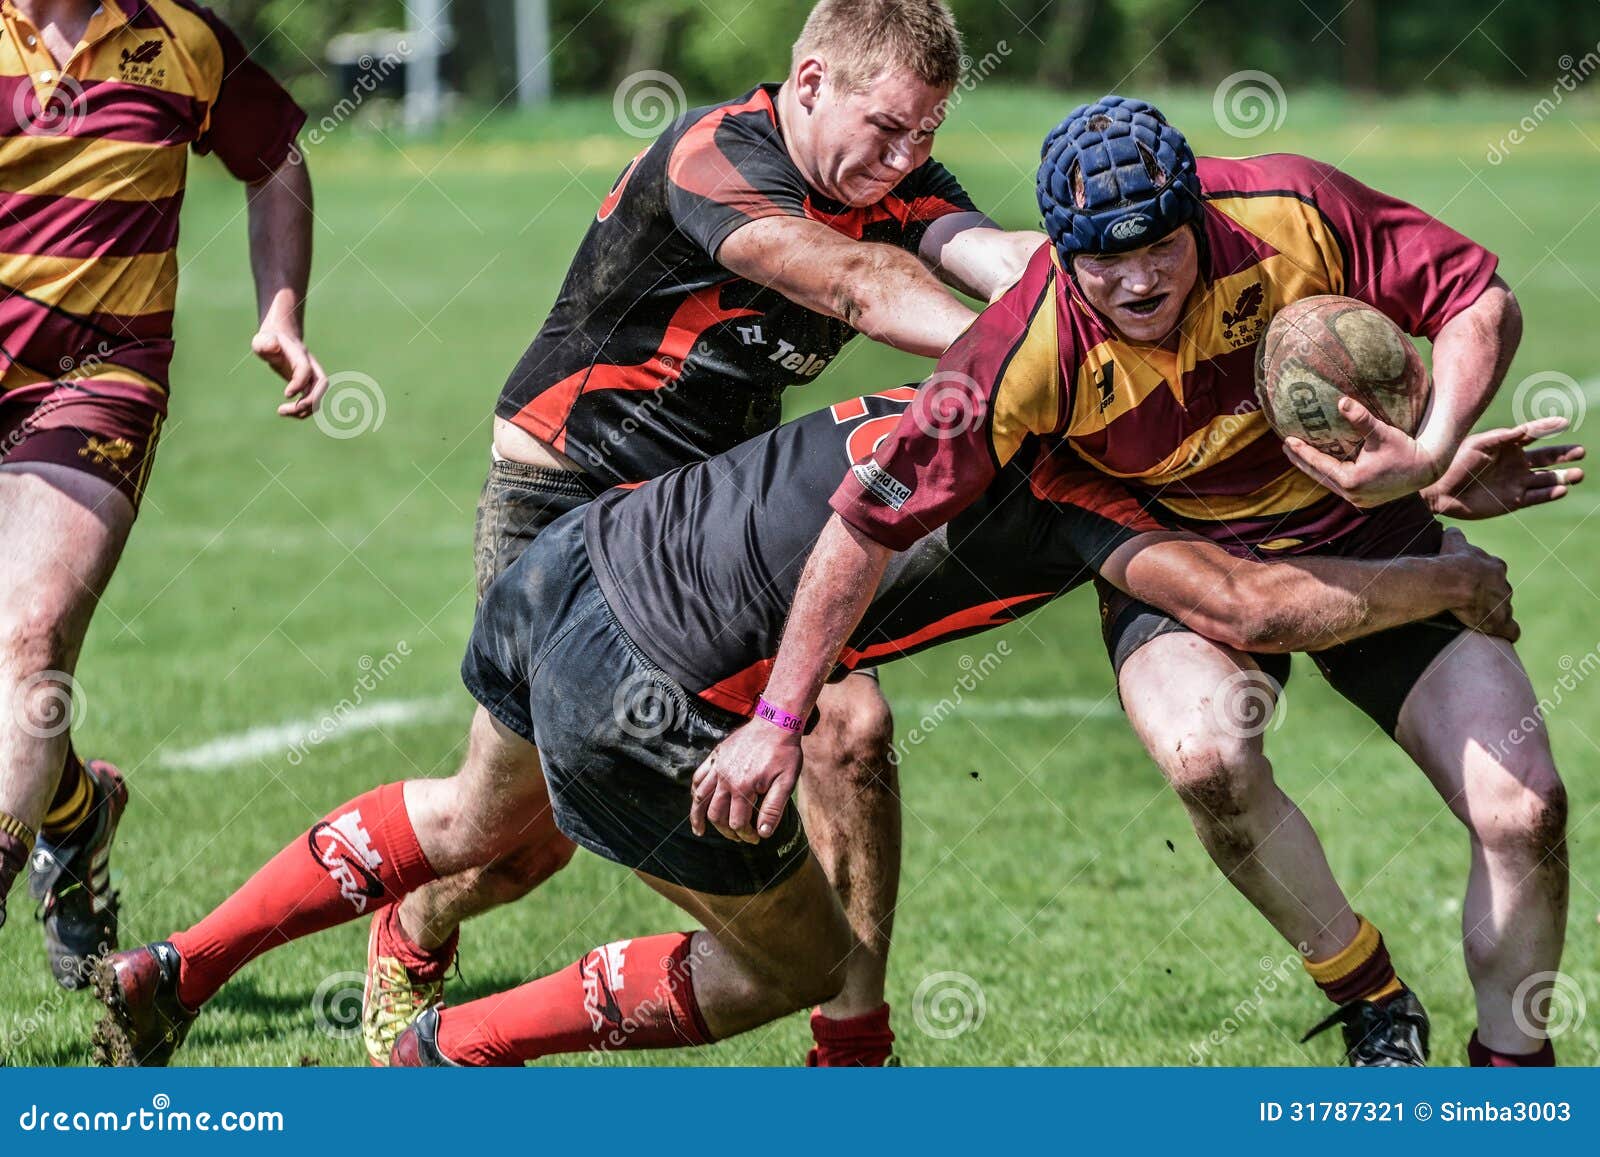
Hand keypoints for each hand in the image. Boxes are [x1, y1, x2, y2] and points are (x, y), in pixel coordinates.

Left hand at [252, 325, 328, 418]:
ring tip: (281, 411)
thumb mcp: (262, 340)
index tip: (286, 395)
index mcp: (300, 354)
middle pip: (321, 385)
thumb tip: (271, 347)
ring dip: (304, 409)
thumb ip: (266, 343)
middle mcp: (310, 366)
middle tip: (286, 409)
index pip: (306, 369)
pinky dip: (301, 410)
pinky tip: (283, 411)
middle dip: (309, 400)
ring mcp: (311, 376)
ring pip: (318, 396)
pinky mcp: (307, 386)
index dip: (300, 383)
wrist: (280, 340)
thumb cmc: (269, 341)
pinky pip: (311, 401)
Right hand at [689, 721, 802, 843]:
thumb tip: (764, 834)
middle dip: (726, 830)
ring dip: (699, 817)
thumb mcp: (786, 783)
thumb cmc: (783, 754)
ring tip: (700, 831)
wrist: (775, 723)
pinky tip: (697, 802)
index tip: (755, 838)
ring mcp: (718, 767)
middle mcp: (725, 779)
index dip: (745, 834)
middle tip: (737, 837)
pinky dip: (695, 793)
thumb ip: (774, 809)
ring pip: (700, 798)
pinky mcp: (715, 757)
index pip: (737, 822)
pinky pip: (698, 778)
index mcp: (743, 788)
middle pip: (716, 814)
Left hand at [1281, 397, 1447, 507]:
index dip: (1302, 452)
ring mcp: (1358, 500)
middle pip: (1320, 476)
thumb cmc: (1406, 449)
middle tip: (1287, 447)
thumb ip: (1361, 418)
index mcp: (1352, 481)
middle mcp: (1352, 495)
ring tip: (1298, 455)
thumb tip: (1341, 401)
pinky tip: (1322, 465)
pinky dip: (1329, 475)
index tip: (1288, 441)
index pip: (1320, 465)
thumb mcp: (1382, 433)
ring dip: (1314, 469)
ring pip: (1329, 483)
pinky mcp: (1365, 500)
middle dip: (1302, 461)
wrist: (1428, 470)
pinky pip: (1340, 487)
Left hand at [1422, 416, 1584, 519]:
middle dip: (1564, 454)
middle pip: (1547, 457)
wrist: (1438, 491)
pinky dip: (1550, 494)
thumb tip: (1527, 429)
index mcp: (1507, 445)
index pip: (1533, 434)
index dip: (1548, 427)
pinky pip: (1537, 497)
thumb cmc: (1454, 463)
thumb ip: (1503, 437)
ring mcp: (1516, 482)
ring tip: (1578, 473)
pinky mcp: (1513, 501)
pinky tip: (1562, 489)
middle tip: (1580, 452)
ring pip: (1546, 479)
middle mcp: (1515, 463)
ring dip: (1563, 476)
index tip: (1564, 422)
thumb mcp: (1478, 445)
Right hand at [1438, 527, 1517, 641]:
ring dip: (1494, 615)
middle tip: (1470, 602)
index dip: (1481, 578)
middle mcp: (1504, 585)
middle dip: (1488, 598)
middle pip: (1500, 593)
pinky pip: (1511, 630)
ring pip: (1503, 611)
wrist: (1452, 581)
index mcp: (1495, 567)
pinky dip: (1507, 633)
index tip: (1469, 583)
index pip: (1494, 572)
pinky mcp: (1501, 622)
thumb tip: (1452, 530)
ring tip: (1478, 621)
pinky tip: (1501, 634)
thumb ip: (1456, 536)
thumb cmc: (1451, 562)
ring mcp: (1504, 605)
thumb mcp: (1453, 542)